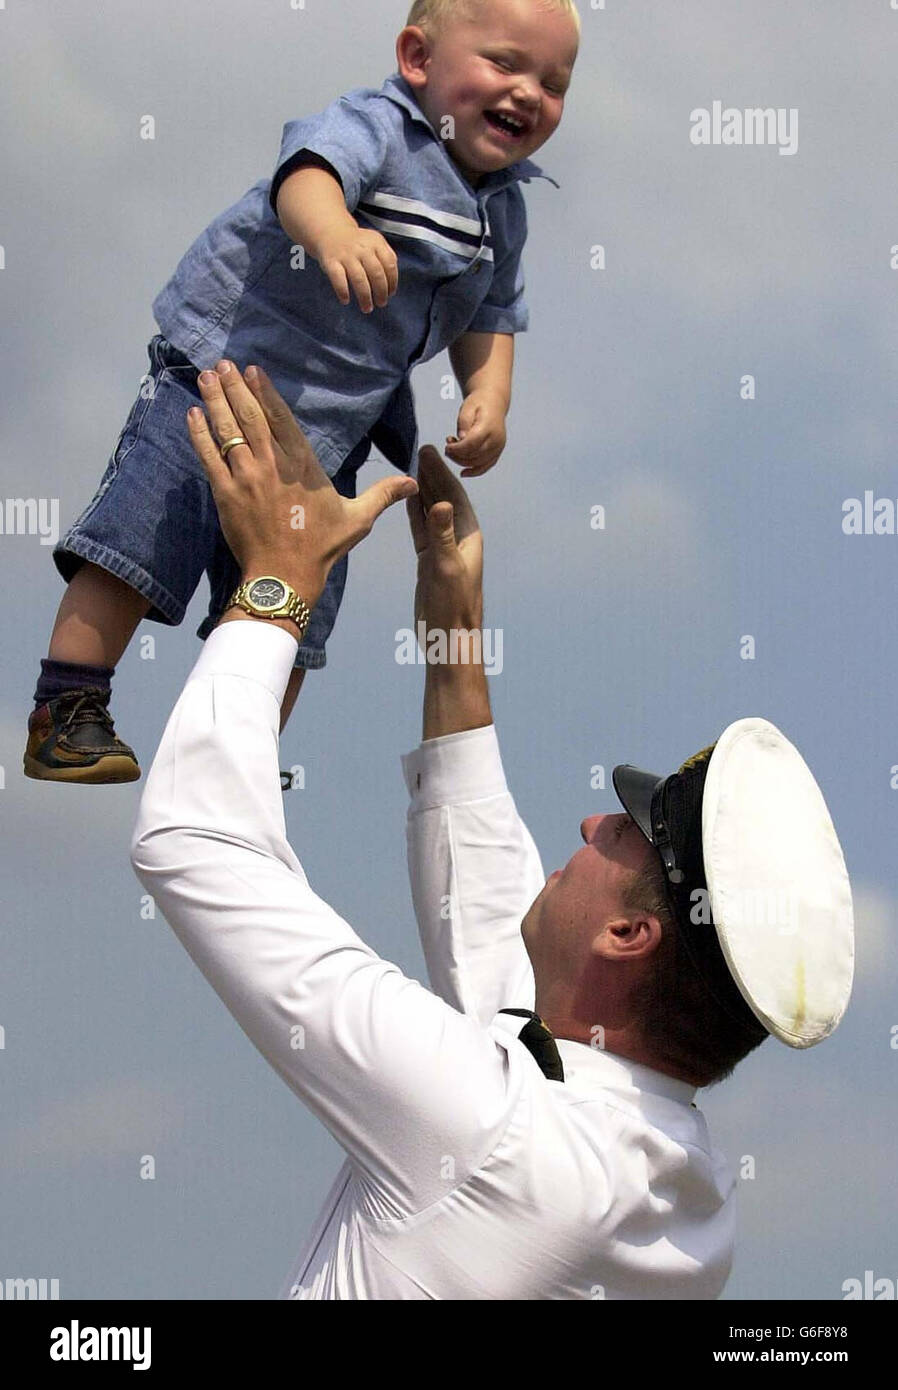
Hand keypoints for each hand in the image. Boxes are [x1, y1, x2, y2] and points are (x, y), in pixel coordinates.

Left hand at [187, 360, 416, 604]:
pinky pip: (209, 456)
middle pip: (251, 416)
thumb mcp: (357, 519)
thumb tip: (413, 483)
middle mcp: (273, 464)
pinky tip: (192, 414)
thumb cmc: (321, 548)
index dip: (265, 392)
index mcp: (303, 465)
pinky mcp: (226, 494)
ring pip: (228, 430)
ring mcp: (246, 477)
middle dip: (235, 386)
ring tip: (207, 377)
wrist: (285, 575)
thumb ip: (382, 495)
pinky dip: (200, 434)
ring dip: (215, 401)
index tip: (252, 370)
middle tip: (222, 364)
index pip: (281, 418)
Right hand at [317, 225, 398, 312]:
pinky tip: (345, 300)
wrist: (331, 232)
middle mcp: (362, 248)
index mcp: (376, 243)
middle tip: (381, 303)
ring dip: (365, 297)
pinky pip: (338, 279)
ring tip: (367, 308)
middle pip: (376, 273)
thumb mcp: (374, 243)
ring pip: (359, 279)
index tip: (390, 293)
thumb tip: (392, 282)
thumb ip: (387, 257)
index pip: (389, 264)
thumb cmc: (357, 244)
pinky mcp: (331, 262)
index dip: (392, 282)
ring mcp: (346, 255)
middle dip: (381, 292)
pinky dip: (342, 291)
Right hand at [406, 445, 482, 636]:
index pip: (453, 495)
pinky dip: (415, 512)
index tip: (427, 451)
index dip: (441, 472)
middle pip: (443, 498)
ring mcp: (442, 549)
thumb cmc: (453, 605)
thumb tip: (442, 503)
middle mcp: (457, 538)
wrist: (449, 636)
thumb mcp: (446, 568)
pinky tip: (408, 500)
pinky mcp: (429, 560)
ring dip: (423, 490)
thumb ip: (442, 535)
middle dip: (432, 474)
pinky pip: (421, 529)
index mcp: (467, 536)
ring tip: (412, 466)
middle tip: (419, 449)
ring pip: (431, 512)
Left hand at [443, 389, 506, 476]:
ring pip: (479, 463)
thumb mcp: (467, 408)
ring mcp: (498, 447)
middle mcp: (496, 439)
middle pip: (474, 456)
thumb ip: (463, 423)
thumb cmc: (478, 404)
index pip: (471, 444)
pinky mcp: (497, 452)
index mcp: (489, 427)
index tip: (447, 446)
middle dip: (457, 455)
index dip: (456, 448)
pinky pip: (486, 466)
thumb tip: (461, 438)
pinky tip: (463, 472)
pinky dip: (474, 471)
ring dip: (462, 462)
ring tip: (453, 452)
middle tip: (447, 448)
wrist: (493, 403)